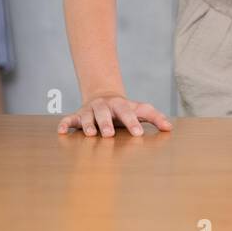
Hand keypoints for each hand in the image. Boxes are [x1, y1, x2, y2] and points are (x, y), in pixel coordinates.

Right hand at [58, 92, 172, 136]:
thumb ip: (154, 117)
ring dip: (89, 125)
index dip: (133, 123)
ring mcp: (90, 111)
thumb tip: (170, 128)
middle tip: (110, 135)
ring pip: (88, 117)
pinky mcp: (77, 116)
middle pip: (105, 114)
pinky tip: (61, 131)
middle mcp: (104, 106)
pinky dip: (65, 124)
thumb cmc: (124, 108)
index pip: (128, 112)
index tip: (138, 134)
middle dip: (107, 124)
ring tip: (91, 135)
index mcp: (120, 105)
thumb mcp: (139, 109)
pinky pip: (69, 120)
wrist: (103, 96)